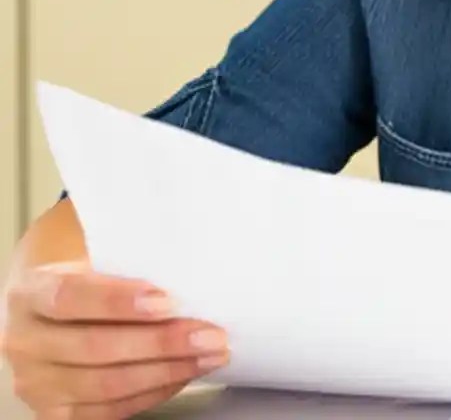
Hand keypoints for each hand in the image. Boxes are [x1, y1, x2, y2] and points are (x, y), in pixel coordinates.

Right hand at [2, 261, 228, 419]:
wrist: (51, 311)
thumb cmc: (87, 281)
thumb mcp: (96, 260)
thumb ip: (132, 266)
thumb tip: (194, 274)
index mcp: (29, 294)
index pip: (69, 297)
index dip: (117, 301)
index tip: (167, 300)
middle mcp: (25, 341)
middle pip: (94, 348)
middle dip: (161, 342)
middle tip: (211, 334)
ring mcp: (37, 383)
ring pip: (107, 385)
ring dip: (168, 371)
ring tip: (211, 355)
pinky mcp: (56, 412)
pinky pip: (111, 409)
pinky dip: (156, 391)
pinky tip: (185, 374)